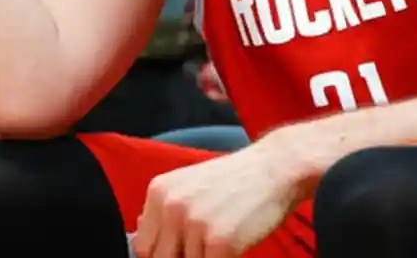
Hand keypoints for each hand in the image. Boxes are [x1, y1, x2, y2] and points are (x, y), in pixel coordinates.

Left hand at [132, 141, 302, 257]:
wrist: (275, 169)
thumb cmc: (234, 181)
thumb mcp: (187, 185)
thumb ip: (164, 213)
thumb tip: (141, 244)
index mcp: (159, 192)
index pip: (143, 246)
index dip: (160, 256)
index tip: (176, 254)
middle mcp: (172, 207)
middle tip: (201, 250)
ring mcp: (195, 225)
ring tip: (221, 243)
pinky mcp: (220, 242)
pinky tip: (232, 249)